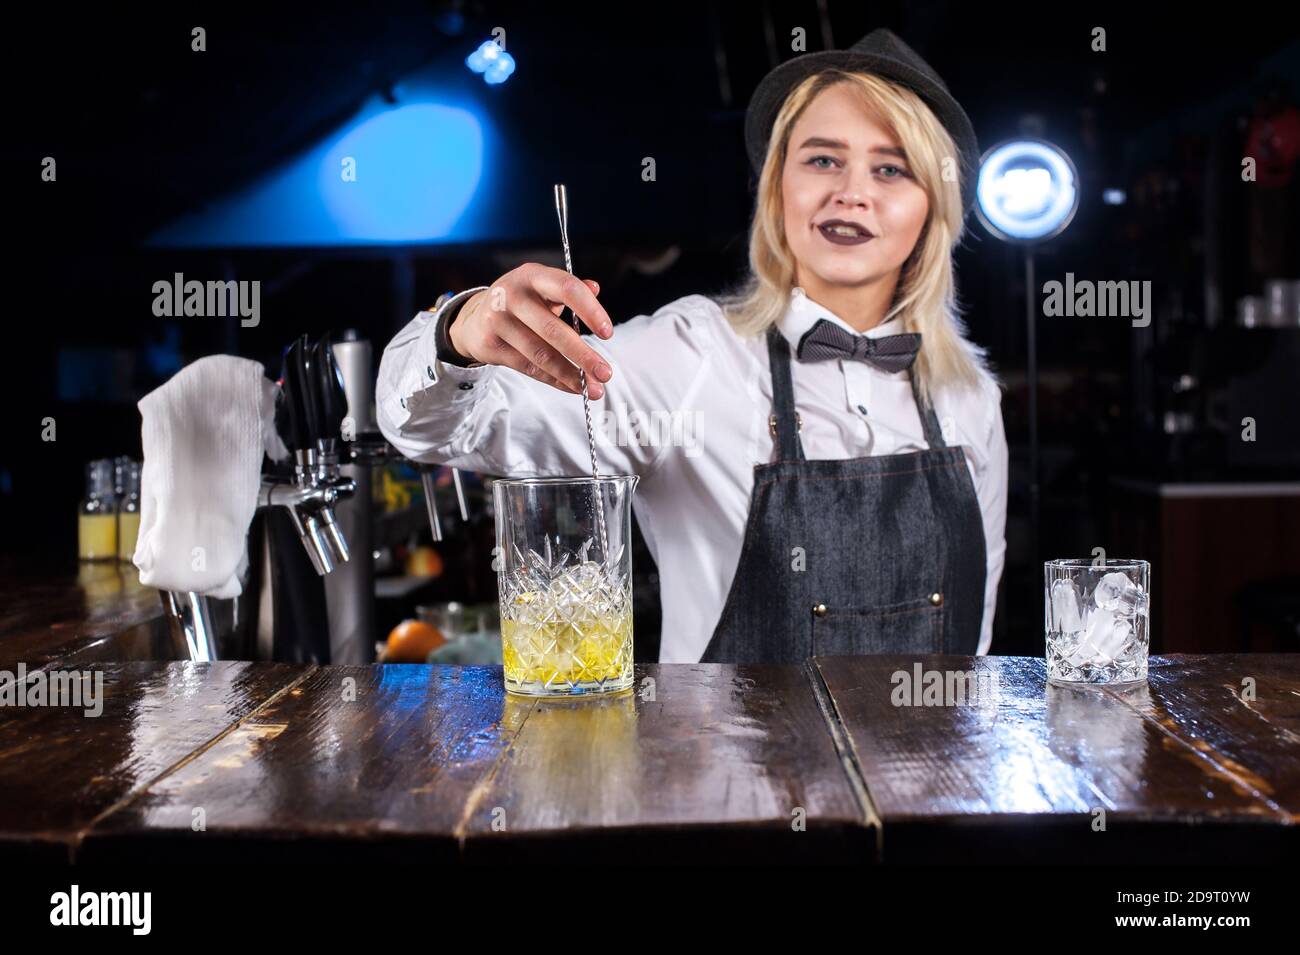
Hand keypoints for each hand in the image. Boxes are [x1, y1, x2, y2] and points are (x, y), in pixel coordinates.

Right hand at [447, 264, 613, 397]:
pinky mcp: (490, 345)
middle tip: (606, 373)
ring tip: (594, 389)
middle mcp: (512, 295)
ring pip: (540, 355)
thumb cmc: (524, 301)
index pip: (567, 289)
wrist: (477, 316)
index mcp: (532, 275)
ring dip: (571, 375)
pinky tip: (572, 387)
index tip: (608, 334)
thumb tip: (595, 289)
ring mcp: (498, 321)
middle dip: (583, 355)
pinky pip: (529, 368)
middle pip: (553, 330)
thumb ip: (572, 289)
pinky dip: (554, 380)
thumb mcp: (545, 288)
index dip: (590, 310)